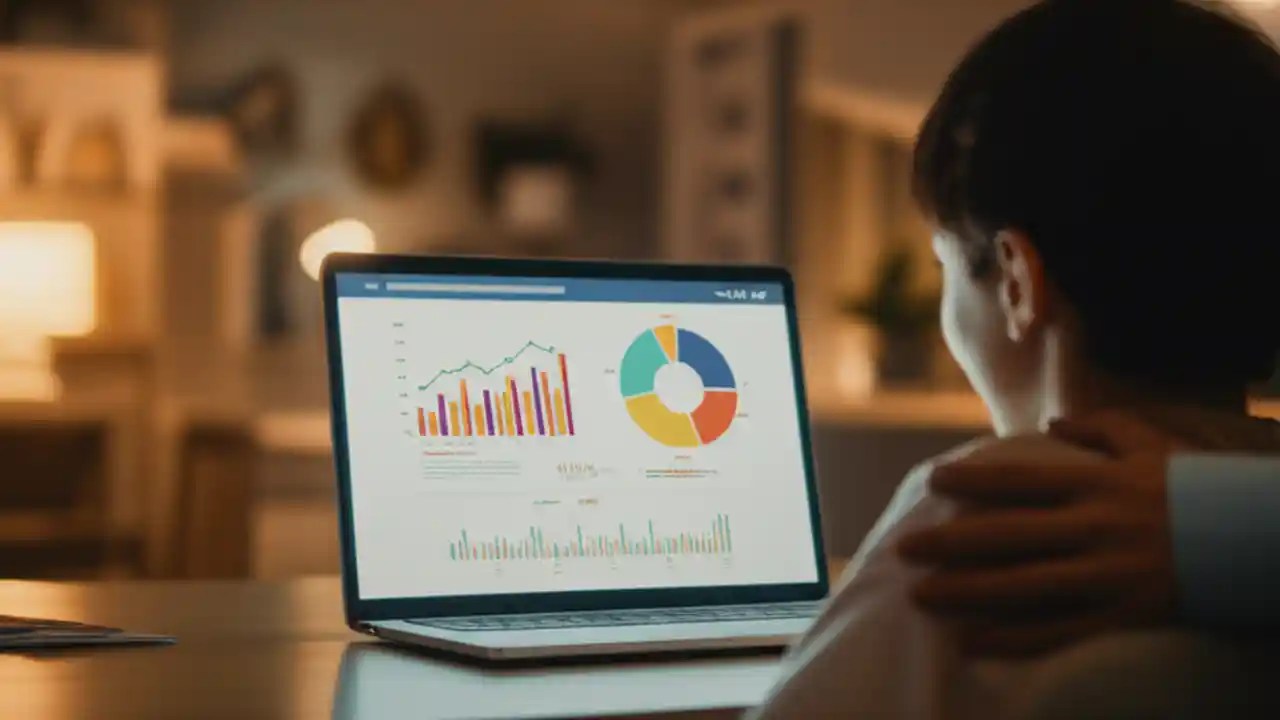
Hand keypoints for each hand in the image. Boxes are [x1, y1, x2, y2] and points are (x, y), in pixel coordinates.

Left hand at [897, 413, 1180, 656]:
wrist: (1260, 539)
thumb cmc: (1201, 489)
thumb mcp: (1155, 447)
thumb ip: (1103, 430)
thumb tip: (1053, 424)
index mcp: (1099, 485)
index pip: (1021, 481)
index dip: (972, 481)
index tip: (933, 480)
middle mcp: (1096, 528)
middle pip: (1008, 535)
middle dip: (950, 542)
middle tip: (904, 548)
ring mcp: (1109, 575)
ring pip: (1023, 586)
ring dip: (966, 591)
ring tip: (920, 594)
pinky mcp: (1124, 616)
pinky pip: (1059, 631)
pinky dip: (1014, 638)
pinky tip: (973, 641)